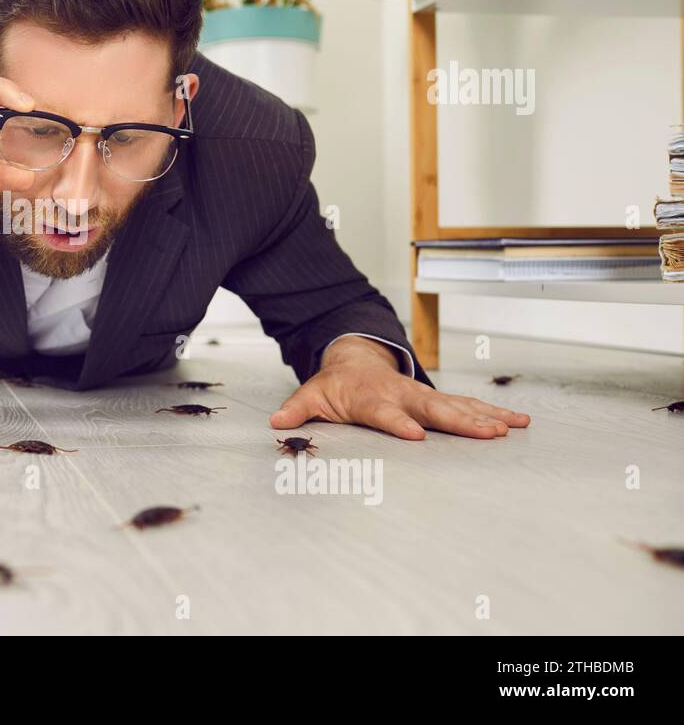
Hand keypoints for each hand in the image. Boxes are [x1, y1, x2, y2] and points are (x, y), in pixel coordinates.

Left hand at [269, 336, 530, 439]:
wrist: (355, 359)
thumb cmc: (336, 384)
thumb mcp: (312, 395)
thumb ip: (297, 409)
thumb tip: (276, 422)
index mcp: (371, 397)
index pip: (385, 412)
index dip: (398, 423)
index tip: (416, 436)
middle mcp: (402, 395)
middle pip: (432, 409)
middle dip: (459, 421)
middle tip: (486, 434)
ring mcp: (423, 396)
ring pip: (457, 406)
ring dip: (484, 417)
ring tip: (511, 428)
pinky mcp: (437, 399)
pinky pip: (468, 405)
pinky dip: (494, 413)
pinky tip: (519, 422)